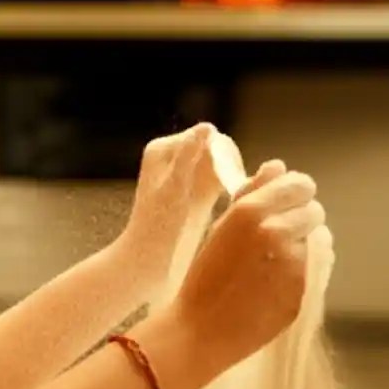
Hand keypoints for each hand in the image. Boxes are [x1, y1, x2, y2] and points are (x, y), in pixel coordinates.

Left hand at [114, 123, 239, 293]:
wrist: (147, 262)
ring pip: (221, 165)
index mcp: (162, 148)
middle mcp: (172, 156)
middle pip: (216, 149)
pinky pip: (220, 180)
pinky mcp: (195, 192)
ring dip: (233, 177)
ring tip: (240, 199)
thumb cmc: (157, 228)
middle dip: (231, 166)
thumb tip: (207, 127)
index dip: (225, 154)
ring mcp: (184, 173)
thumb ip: (188, 156)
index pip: (206, 137)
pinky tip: (237, 204)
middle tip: (241, 192)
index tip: (234, 180)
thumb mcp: (174, 189)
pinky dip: (231, 188)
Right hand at [170, 167, 325, 369]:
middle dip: (300, 219)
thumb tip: (277, 167)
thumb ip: (252, 192)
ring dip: (306, 244)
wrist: (202, 330)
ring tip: (278, 261)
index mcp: (252, 211)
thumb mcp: (222, 226)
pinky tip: (281, 280)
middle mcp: (278, 232)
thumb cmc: (206, 277)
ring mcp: (295, 263)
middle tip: (277, 238)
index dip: (295, 193)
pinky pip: (319, 267)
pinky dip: (306, 269)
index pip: (301, 184)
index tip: (285, 203)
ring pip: (320, 239)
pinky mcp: (306, 289)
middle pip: (314, 210)